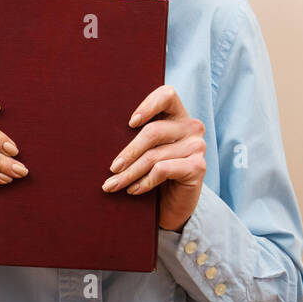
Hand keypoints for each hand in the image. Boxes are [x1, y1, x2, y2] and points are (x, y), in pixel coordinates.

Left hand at [103, 84, 205, 231]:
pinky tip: (134, 190)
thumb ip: (137, 137)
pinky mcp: (198, 167)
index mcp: (178, 116)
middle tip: (111, 169)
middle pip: (153, 131)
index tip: (130, 123)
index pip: (167, 95)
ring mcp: (197, 147)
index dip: (148, 105)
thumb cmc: (153, 175)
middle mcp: (192, 127)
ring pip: (154, 156)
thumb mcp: (146, 151)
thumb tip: (104, 133)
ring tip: (113, 185)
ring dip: (129, 174)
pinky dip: (144, 182)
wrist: (173, 207)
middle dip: (128, 153)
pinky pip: (162, 170)